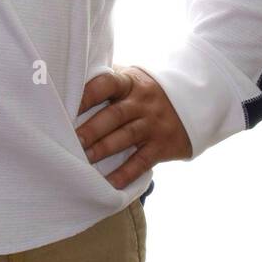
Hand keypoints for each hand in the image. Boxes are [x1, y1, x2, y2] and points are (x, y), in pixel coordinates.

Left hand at [75, 64, 192, 189]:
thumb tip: (72, 84)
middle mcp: (142, 103)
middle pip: (114, 115)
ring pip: (125, 137)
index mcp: (130, 82)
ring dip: (103, 149)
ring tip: (85, 158)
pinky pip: (141, 161)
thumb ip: (108, 81)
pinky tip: (110, 183)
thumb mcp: (132, 79)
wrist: (194, 102)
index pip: (107, 84)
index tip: (68, 106)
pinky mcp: (162, 146)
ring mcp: (153, 124)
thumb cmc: (146, 92)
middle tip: (74, 139)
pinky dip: (126, 173)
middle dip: (92, 129)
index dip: (87, 95)